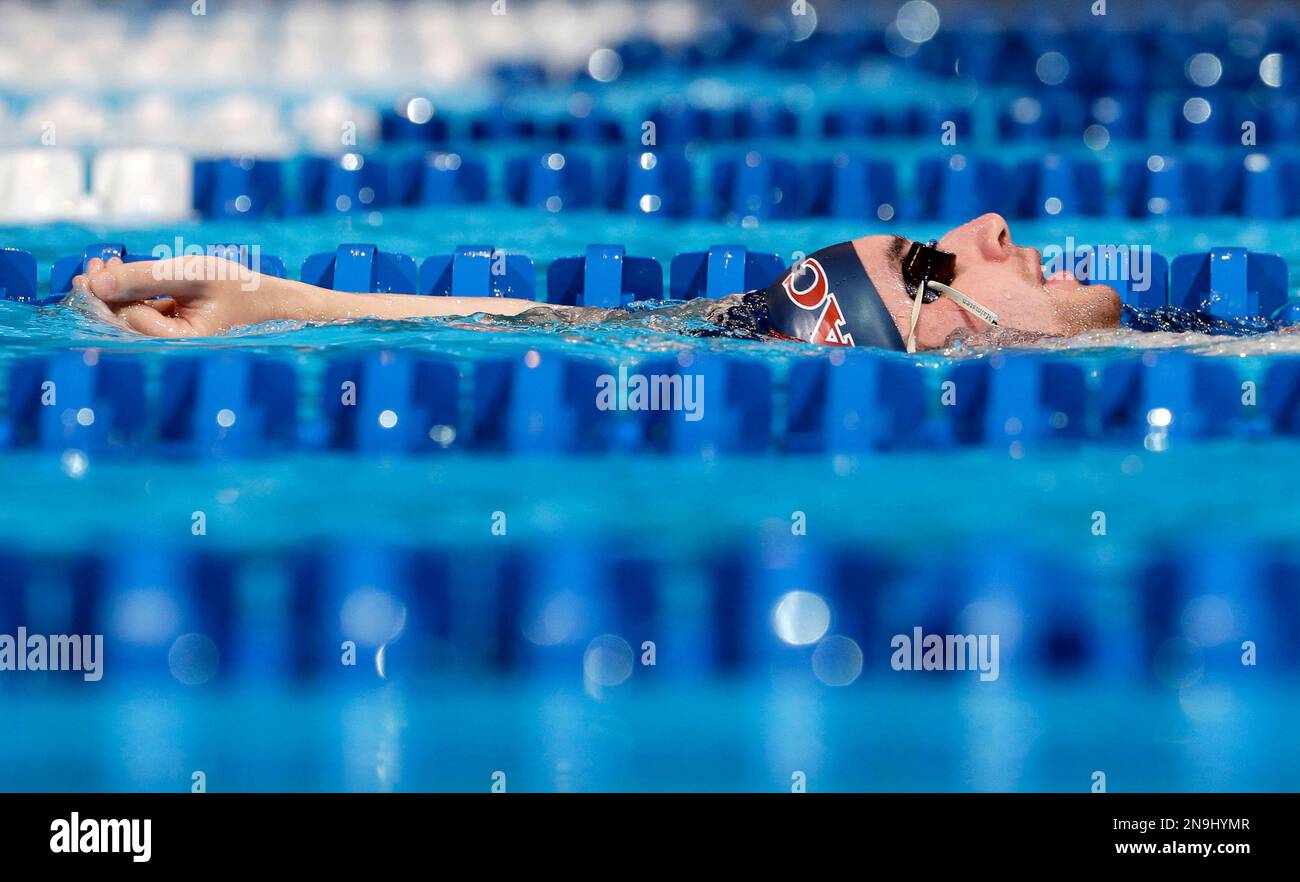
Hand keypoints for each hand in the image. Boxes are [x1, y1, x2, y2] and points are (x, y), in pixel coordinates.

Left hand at [72, 255, 279, 336]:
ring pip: (129, 317)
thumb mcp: (192, 273)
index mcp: (181, 340)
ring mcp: (171, 339)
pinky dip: (130, 294)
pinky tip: (123, 274)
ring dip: (115, 291)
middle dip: (105, 293)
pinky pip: (142, 314)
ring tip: (106, 265)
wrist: (269, 301)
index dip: (110, 293)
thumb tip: (97, 283)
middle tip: (94, 264)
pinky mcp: (171, 329)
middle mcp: (172, 346)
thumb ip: (145, 277)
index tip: (98, 264)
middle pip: (124, 323)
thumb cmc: (238, 287)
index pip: (131, 319)